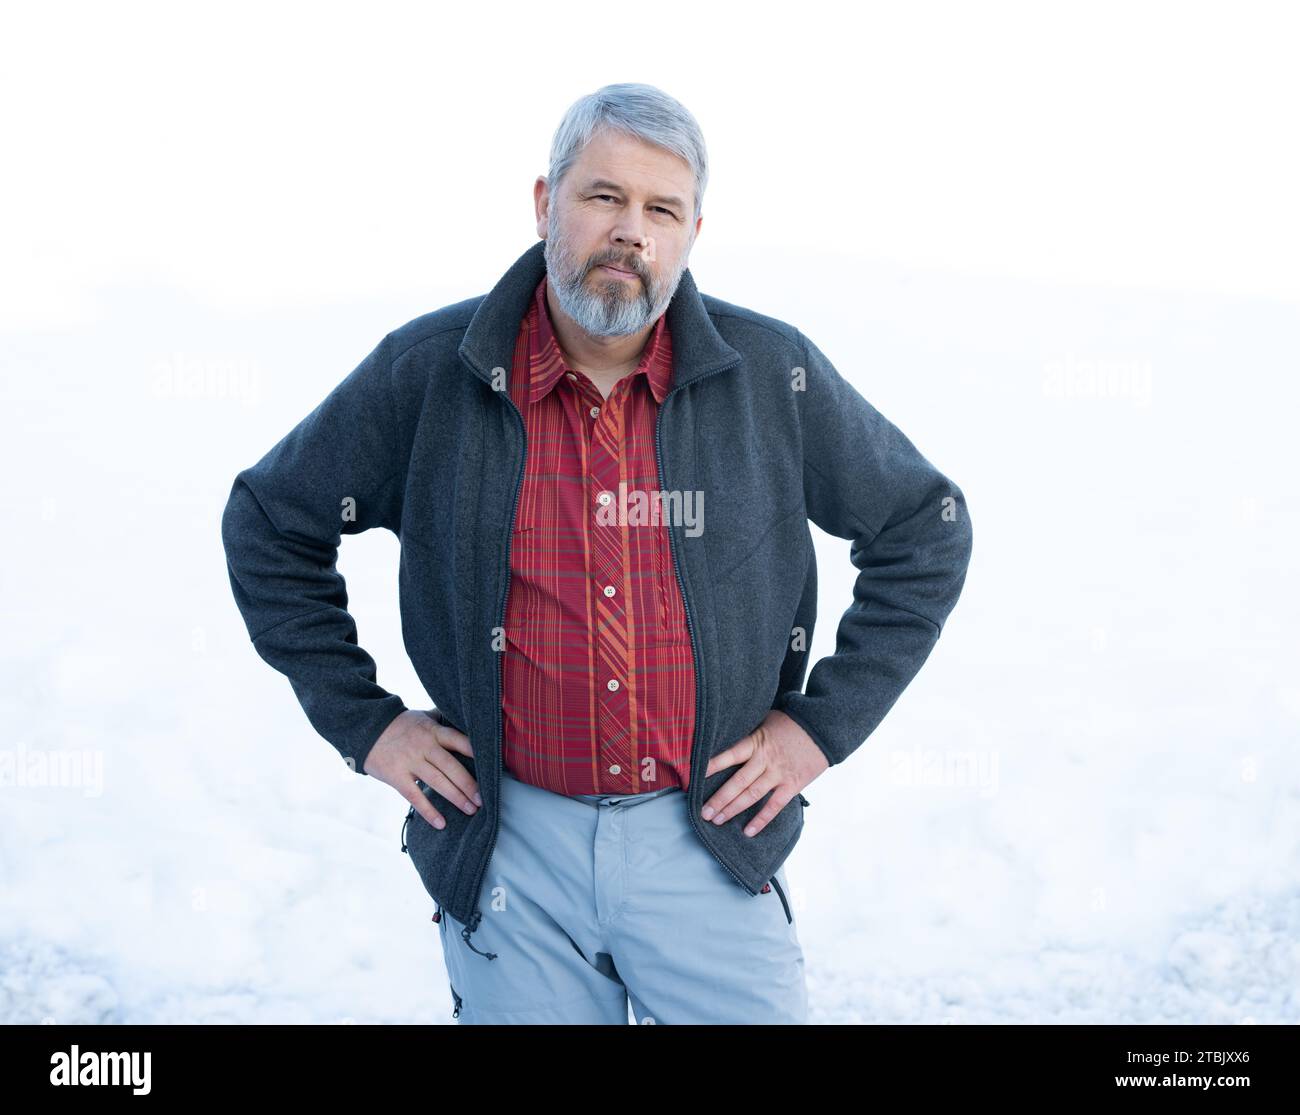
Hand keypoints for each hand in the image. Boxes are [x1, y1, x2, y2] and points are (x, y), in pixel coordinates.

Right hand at [364, 710, 480, 829]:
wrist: (365, 728)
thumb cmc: (399, 724)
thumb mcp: (422, 717)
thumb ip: (442, 720)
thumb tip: (465, 715)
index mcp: (433, 731)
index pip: (459, 741)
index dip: (475, 752)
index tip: (492, 766)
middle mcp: (424, 746)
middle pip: (452, 766)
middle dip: (469, 784)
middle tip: (484, 800)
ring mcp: (410, 761)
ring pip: (438, 782)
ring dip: (456, 798)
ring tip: (471, 810)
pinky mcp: (396, 776)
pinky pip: (415, 796)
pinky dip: (429, 811)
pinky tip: (441, 823)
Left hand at [701, 709, 827, 836]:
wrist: (823, 728)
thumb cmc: (791, 723)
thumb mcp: (765, 720)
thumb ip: (748, 733)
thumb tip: (725, 738)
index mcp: (756, 742)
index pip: (729, 755)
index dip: (712, 766)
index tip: (694, 777)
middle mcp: (765, 760)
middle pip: (737, 782)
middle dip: (719, 798)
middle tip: (703, 812)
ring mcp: (779, 774)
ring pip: (752, 795)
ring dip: (733, 809)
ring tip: (716, 820)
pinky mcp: (792, 785)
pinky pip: (775, 806)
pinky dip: (761, 819)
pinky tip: (748, 831)